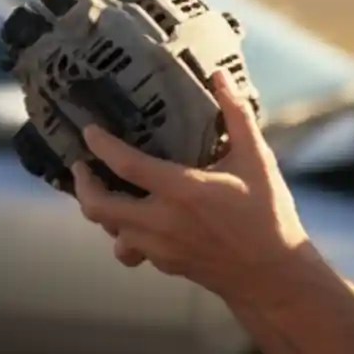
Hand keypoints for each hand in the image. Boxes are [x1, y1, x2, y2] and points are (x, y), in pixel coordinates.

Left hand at [72, 71, 311, 308]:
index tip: (89, 131)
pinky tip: (133, 219)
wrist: (273, 276)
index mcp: (183, 191)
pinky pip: (129, 248)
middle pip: (99, 207)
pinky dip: (123, 232)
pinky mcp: (165, 264)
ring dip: (101, 210)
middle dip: (83, 185)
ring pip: (110, 230)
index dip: (101, 145)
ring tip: (103, 189)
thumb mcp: (257, 159)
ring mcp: (160, 247)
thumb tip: (221, 77)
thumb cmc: (268, 215)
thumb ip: (237, 116)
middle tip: (81, 166)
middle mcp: (163, 221)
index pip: (127, 165)